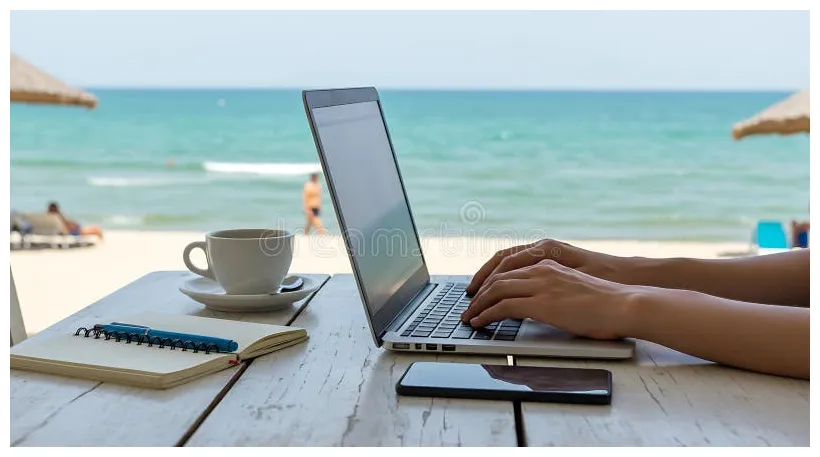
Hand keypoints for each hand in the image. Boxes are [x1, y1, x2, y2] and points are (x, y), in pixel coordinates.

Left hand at [461, 259, 635, 339]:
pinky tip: (480, 323)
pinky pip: (504, 306)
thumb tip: (541, 305)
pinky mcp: (542, 303)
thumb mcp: (574, 288)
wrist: (625, 304)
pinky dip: (487, 314)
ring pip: (496, 290)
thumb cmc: (606, 302)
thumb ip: (554, 290)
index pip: (508, 264)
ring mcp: (541, 284)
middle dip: (478, 292)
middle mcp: (542, 269)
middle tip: (467, 306)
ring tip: (469, 317)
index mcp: (549, 262)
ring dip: (478, 305)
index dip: (488, 277)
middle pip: (497, 276)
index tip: (478, 289)